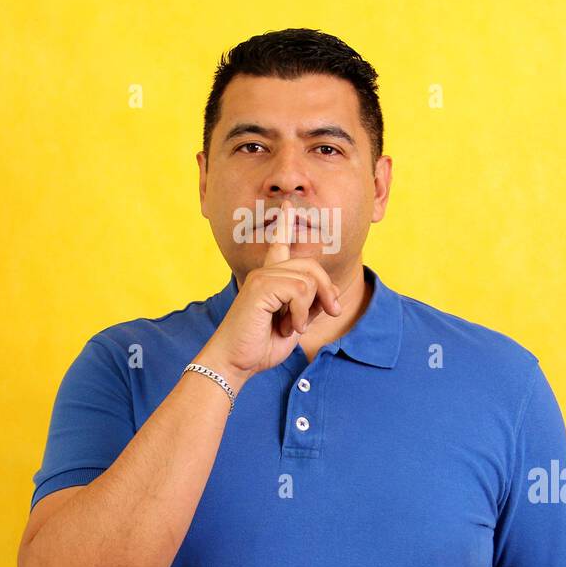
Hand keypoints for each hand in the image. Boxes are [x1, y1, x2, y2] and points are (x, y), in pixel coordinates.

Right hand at [200, 197, 342, 380]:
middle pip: (311, 266)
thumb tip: (331, 294)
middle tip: (332, 312)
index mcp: (269, 279)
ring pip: (309, 281)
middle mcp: (265, 273)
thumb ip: (310, 306)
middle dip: (328, 290)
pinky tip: (288, 328)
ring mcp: (262, 278)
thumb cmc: (259, 346)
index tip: (288, 204)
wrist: (234, 362)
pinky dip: (301, 314)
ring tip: (292, 327)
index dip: (285, 224)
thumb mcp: (294, 325)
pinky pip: (300, 292)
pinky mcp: (261, 287)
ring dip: (309, 310)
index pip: (279, 245)